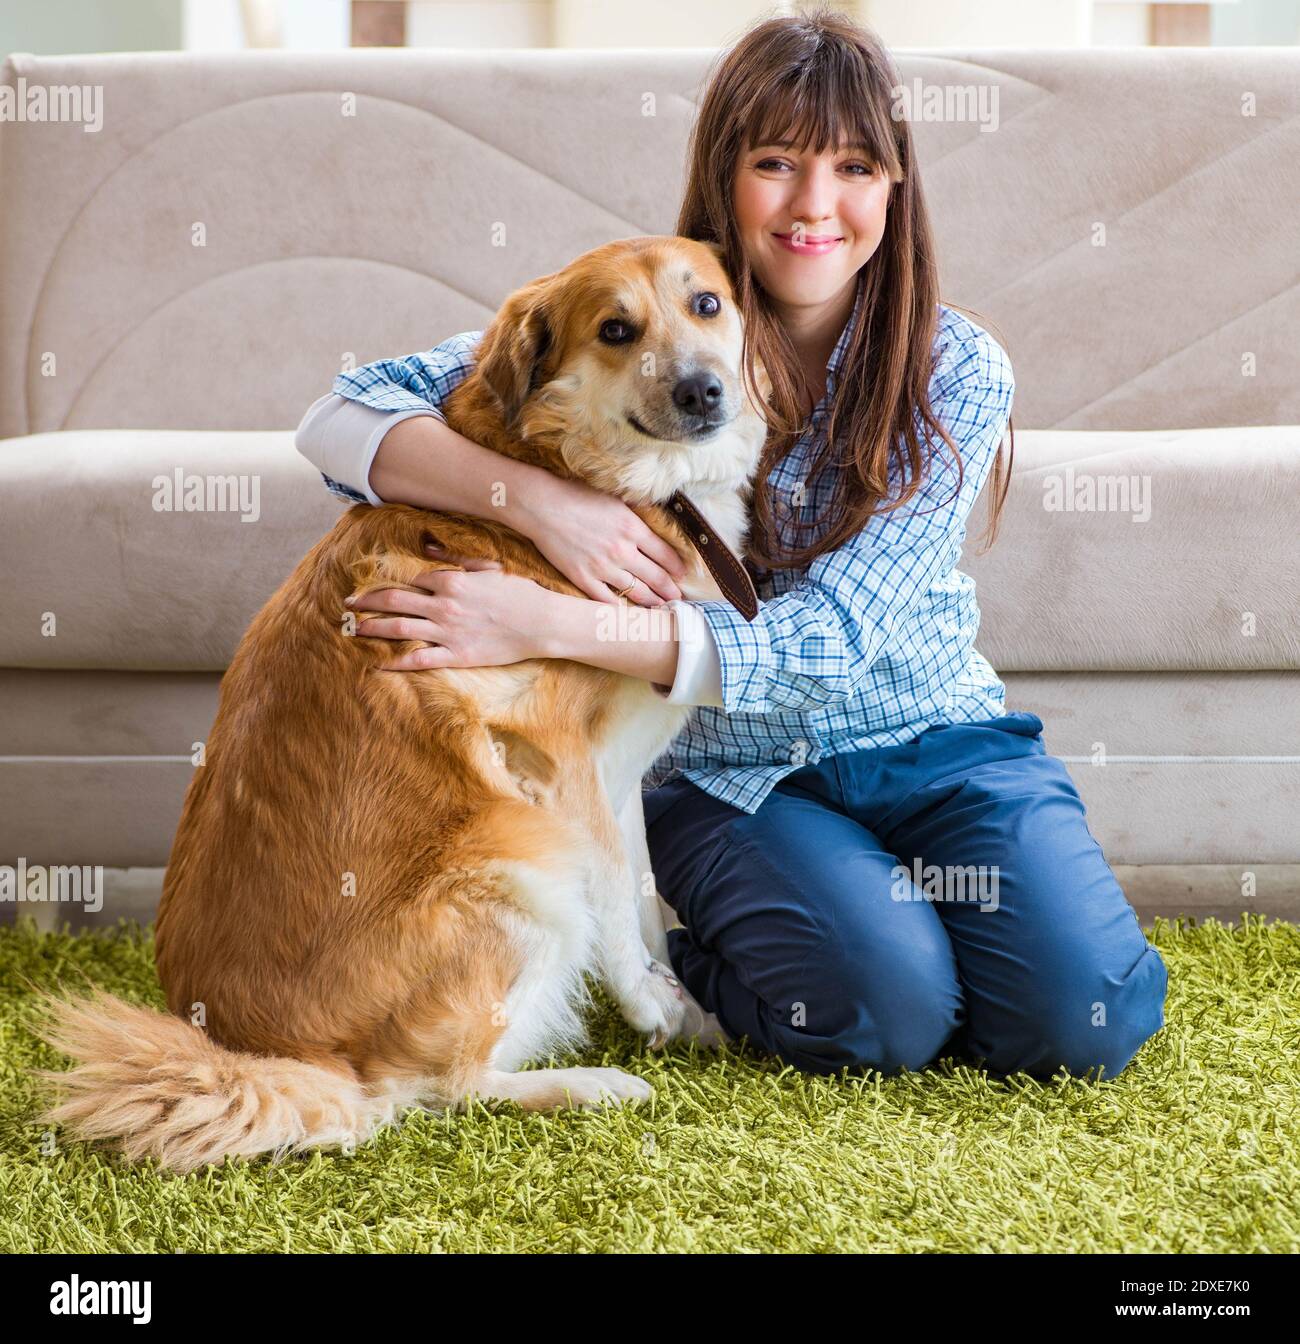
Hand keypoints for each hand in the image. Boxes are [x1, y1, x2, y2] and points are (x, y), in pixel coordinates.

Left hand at [349, 543, 557, 670]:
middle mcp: (444, 606)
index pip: (408, 579)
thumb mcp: (488, 567)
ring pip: (400, 629)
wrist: (542, 622)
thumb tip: (430, 548)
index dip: (385, 581)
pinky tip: (379, 663)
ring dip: (373, 628)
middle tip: (347, 604)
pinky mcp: (457, 655)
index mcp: (451, 581)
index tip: (368, 584)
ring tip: (354, 629)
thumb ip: (456, 558)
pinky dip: (396, 662)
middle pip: (395, 601)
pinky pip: (420, 660)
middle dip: (367, 602)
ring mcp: (449, 632)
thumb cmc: (519, 592)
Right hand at [511, 471, 688, 607]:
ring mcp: (602, 568)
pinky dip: (619, 608)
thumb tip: (653, 527)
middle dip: (670, 589)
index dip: (677, 567)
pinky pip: (606, 599)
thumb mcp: (615, 500)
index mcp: (632, 528)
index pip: (665, 554)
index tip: (683, 574)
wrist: (542, 506)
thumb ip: (635, 517)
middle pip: (655, 576)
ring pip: (635, 591)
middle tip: (678, 598)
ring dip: (651, 601)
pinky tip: (627, 612)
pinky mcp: (582, 578)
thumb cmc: (576, 496)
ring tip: (660, 607)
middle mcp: (622, 551)